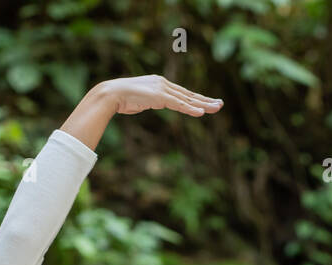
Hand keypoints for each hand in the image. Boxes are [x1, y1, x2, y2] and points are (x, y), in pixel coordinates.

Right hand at [99, 75, 222, 116]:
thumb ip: (151, 101)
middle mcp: (163, 84)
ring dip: (203, 104)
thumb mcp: (142, 100)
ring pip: (187, 99)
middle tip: (220, 104)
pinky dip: (190, 109)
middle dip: (205, 100)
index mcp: (160, 84)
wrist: (111, 94)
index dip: (196, 99)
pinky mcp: (159, 96)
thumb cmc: (122, 99)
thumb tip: (152, 104)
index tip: (208, 103)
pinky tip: (202, 113)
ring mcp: (162, 89)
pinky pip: (179, 104)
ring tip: (217, 108)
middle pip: (189, 94)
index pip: (182, 93)